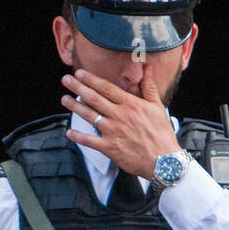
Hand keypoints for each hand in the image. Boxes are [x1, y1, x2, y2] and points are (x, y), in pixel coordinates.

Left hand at [60, 67, 180, 176]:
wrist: (164, 160)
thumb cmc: (161, 133)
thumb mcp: (158, 107)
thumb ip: (149, 87)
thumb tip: (146, 68)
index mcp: (131, 104)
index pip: (107, 88)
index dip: (91, 79)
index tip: (80, 73)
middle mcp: (120, 116)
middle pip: (94, 98)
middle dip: (78, 87)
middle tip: (66, 80)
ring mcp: (113, 131)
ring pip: (90, 116)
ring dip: (74, 107)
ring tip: (64, 99)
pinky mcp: (109, 148)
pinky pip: (89, 141)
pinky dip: (78, 136)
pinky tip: (69, 132)